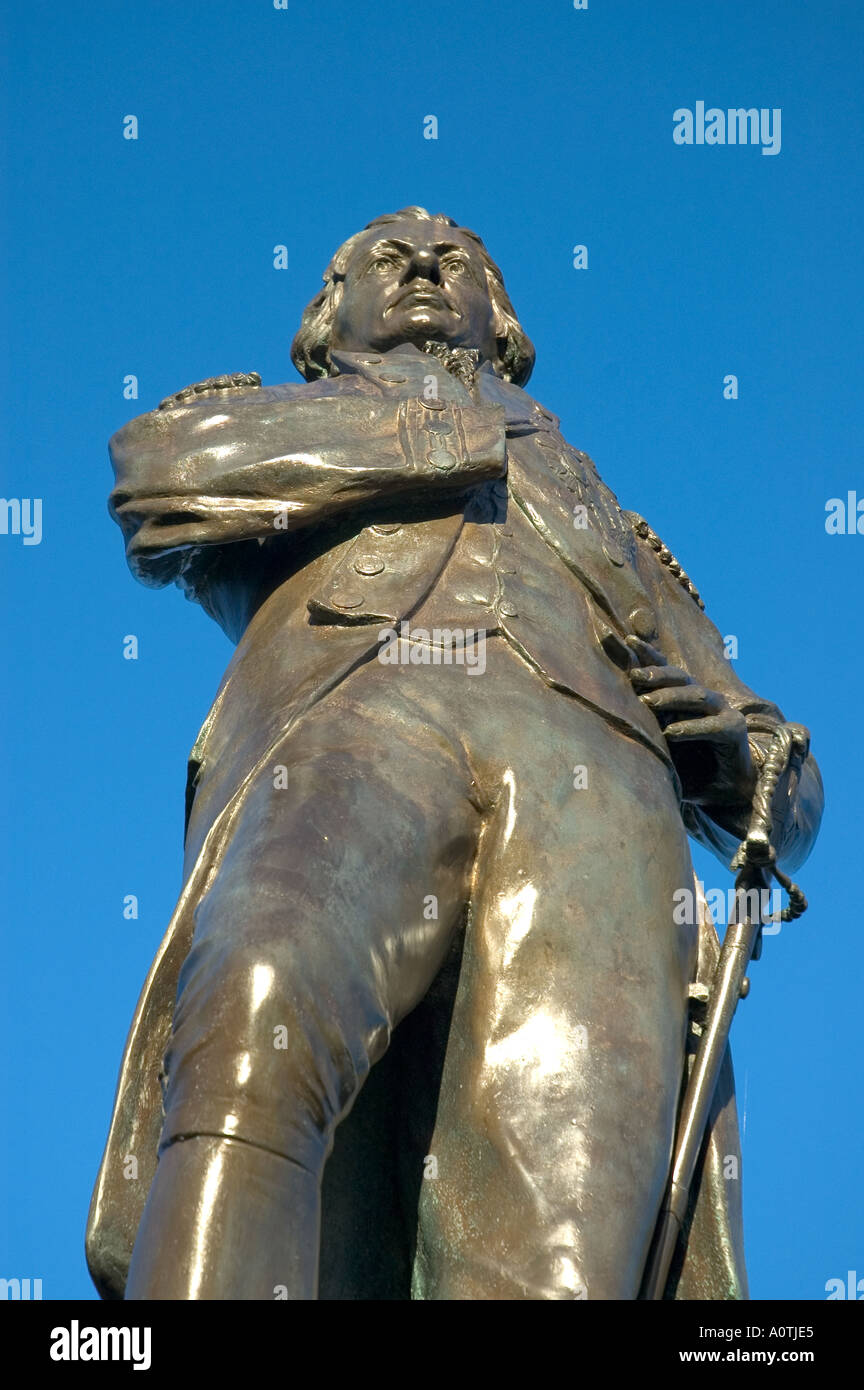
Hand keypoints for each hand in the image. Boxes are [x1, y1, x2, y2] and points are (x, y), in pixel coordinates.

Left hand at [627, 637, 755, 806]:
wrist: (722, 792)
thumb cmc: (685, 765)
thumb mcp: (657, 743)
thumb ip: (641, 725)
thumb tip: (601, 711)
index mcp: (681, 696)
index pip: (663, 669)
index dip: (646, 653)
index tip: (625, 640)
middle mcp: (702, 697)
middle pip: (679, 677)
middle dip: (656, 674)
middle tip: (635, 676)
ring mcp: (721, 710)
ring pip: (697, 695)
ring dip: (672, 697)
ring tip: (649, 703)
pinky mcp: (734, 730)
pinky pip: (713, 725)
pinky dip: (691, 728)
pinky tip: (671, 732)